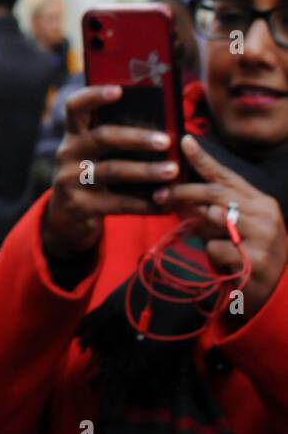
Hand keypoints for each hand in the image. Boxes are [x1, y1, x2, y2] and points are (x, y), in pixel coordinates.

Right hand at [42, 84, 179, 257]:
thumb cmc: (94, 174)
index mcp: (74, 134)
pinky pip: (118, 203)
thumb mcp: (95, 154)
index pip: (75, 107)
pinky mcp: (81, 206)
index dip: (94, 95)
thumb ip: (116, 138)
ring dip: (146, 171)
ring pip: (113, 171)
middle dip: (136, 138)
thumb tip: (165, 123)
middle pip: (102, 138)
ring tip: (173, 171)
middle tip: (166, 141)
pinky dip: (146, 204)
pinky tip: (167, 203)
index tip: (119, 90)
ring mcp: (72, 180)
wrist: (67, 216)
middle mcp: (68, 153)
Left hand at [154, 136, 286, 318]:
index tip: (184, 140)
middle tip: (160, 195)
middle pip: (215, 194)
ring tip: (213, 241)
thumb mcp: (233, 228)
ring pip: (214, 219)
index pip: (227, 176)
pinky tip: (226, 264)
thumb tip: (179, 195)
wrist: (274, 293)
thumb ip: (212, 210)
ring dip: (203, 230)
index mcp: (260, 201)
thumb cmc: (248, 255)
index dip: (204, 159)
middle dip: (184, 193)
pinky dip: (212, 255)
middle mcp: (265, 214)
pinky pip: (215, 248)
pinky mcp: (254, 259)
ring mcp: (263, 236)